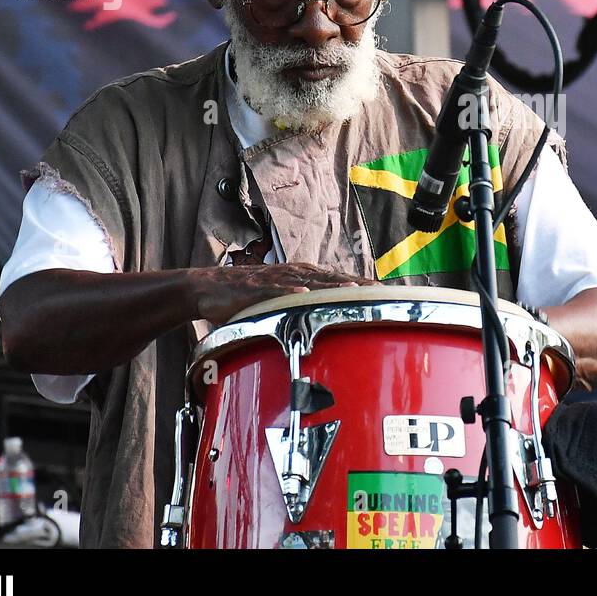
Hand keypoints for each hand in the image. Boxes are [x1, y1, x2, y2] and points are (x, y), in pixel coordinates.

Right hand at [190, 262, 378, 324]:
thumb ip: (302, 307)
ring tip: (353, 288)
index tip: (388, 292)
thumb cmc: (248, 297)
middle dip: (356, 284)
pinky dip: (290, 290)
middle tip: (382, 291)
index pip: (338, 280)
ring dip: (331, 284)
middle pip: (331, 278)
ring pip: (307, 281)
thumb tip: (325, 321)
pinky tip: (305, 294)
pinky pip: (274, 289)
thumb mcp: (281, 301)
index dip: (362, 285)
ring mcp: (275, 280)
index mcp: (301, 278)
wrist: (208, 288)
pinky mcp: (254, 289)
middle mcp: (293, 274)